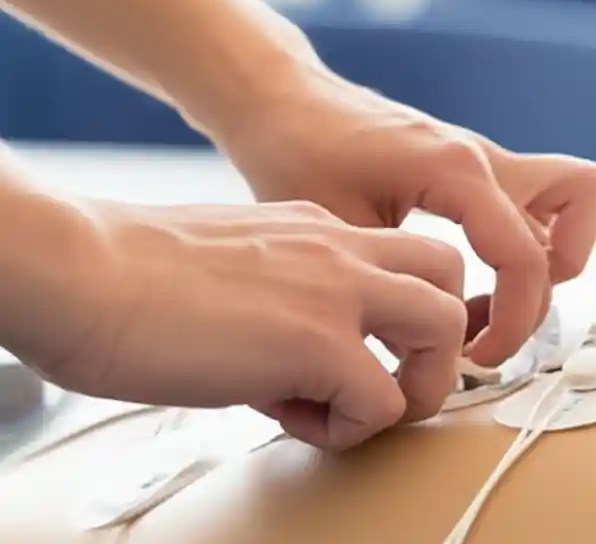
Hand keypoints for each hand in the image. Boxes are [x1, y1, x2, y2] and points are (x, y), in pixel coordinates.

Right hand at [1, 196, 467, 450]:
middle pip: (451, 275)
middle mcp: (341, 248)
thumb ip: (286, 297)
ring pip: (447, 325)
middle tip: (389, 378)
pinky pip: (382, 401)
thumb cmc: (132, 276)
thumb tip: (299, 368)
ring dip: (420, 382)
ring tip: (362, 408)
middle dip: (439, 337)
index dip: (397, 314)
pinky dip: (353, 428)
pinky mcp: (317, 343)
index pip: (405, 259)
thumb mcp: (238, 264)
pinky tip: (296, 420)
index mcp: (319, 228)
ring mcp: (337, 290)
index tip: (353, 355)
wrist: (82, 274)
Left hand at [212, 70, 595, 366]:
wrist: (282, 100)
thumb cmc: (298, 151)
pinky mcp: (473, 167)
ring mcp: (484, 160)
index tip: (477, 358)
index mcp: (456, 170)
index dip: (514, 320)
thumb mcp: (339, 229)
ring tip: (496, 306)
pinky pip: (534, 203)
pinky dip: (528, 243)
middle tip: (482, 343)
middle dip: (533, 302)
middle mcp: (484, 159)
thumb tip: (424, 353)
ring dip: (550, 261)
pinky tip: (475, 280)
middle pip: (563, 232)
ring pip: (570, 202)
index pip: (526, 256)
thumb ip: (392, 287)